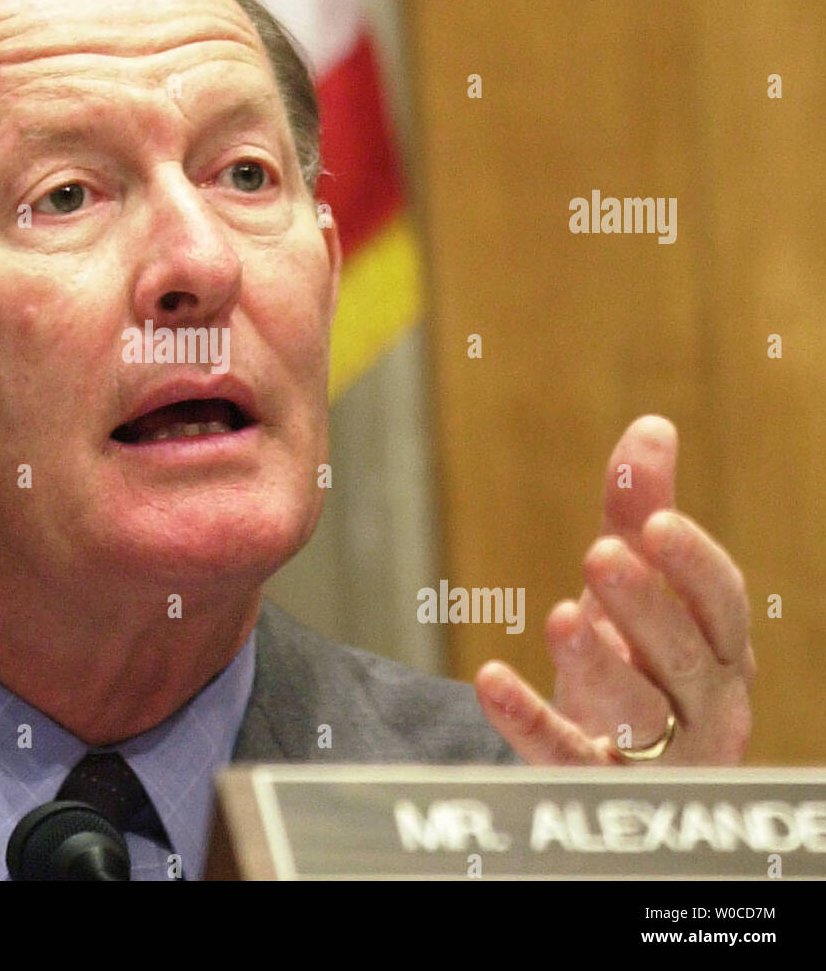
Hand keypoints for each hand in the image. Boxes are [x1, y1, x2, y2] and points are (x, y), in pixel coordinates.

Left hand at [474, 415, 753, 763]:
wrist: (611, 760)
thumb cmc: (635, 661)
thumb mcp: (634, 587)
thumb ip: (639, 511)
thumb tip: (652, 425)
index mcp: (719, 651)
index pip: (720, 605)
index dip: (692, 565)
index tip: (654, 524)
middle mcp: (705, 706)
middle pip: (684, 656)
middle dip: (645, 606)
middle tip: (598, 555)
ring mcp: (661, 757)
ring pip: (639, 712)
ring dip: (599, 664)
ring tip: (561, 616)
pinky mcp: (601, 786)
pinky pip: (566, 758)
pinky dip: (529, 720)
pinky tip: (491, 681)